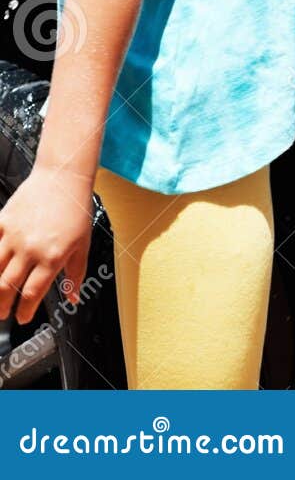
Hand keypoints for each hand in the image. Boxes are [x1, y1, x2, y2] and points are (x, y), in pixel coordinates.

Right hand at [0, 165, 95, 323]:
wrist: (63, 179)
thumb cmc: (76, 211)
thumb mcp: (83, 244)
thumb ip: (76, 273)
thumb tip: (73, 298)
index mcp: (52, 257)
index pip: (32, 293)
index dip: (25, 311)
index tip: (23, 318)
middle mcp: (30, 249)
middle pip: (7, 287)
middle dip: (2, 306)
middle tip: (3, 314)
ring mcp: (13, 236)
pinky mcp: (2, 222)